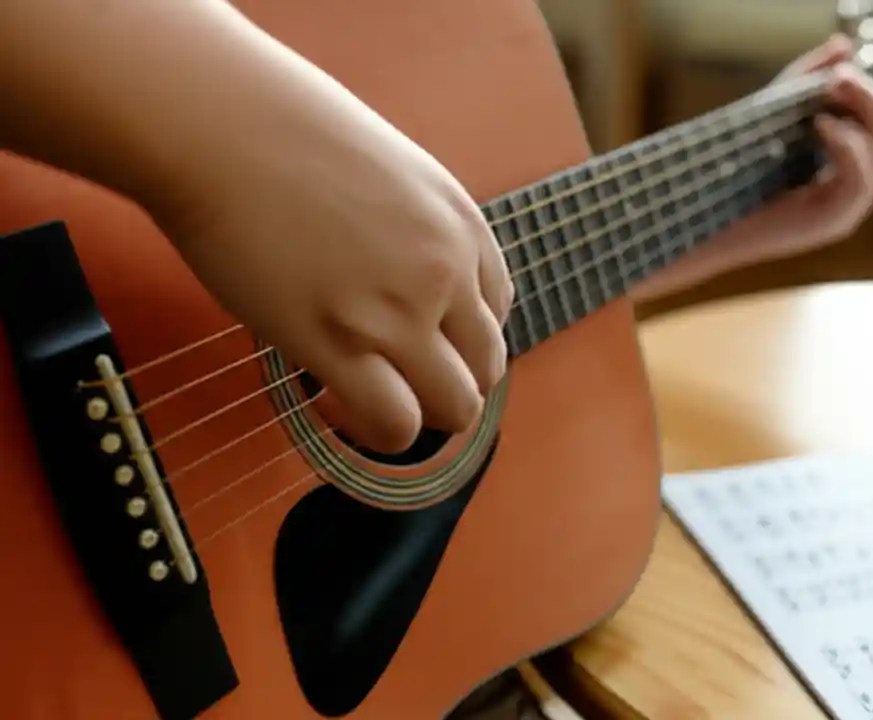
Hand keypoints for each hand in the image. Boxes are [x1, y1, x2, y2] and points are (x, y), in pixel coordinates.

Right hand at [0, 1, 512, 453]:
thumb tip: (418, 287)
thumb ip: (419, 231)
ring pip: (454, 406)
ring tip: (374, 400)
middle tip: (397, 381)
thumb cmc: (289, 137)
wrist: (223, 126)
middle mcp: (445, 272)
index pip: (496, 313)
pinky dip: (378, 430)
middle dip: (447, 384)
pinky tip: (339, 403)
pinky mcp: (336, 343)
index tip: (418, 341)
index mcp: (462, 226)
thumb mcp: (394, 172)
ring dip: (420, 415)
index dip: (457, 338)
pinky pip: (393, 422)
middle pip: (485, 369)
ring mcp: (396, 311)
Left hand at [755, 33, 872, 254]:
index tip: (841, 76)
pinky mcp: (827, 223)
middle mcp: (858, 195)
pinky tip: (819, 125)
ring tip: (826, 103)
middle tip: (840, 79)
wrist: (706, 223)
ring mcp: (848, 212)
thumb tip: (844, 45)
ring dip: (866, 116)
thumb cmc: (737, 171)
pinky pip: (861, 178)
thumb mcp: (776, 113)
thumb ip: (809, 78)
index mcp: (852, 173)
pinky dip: (846, 142)